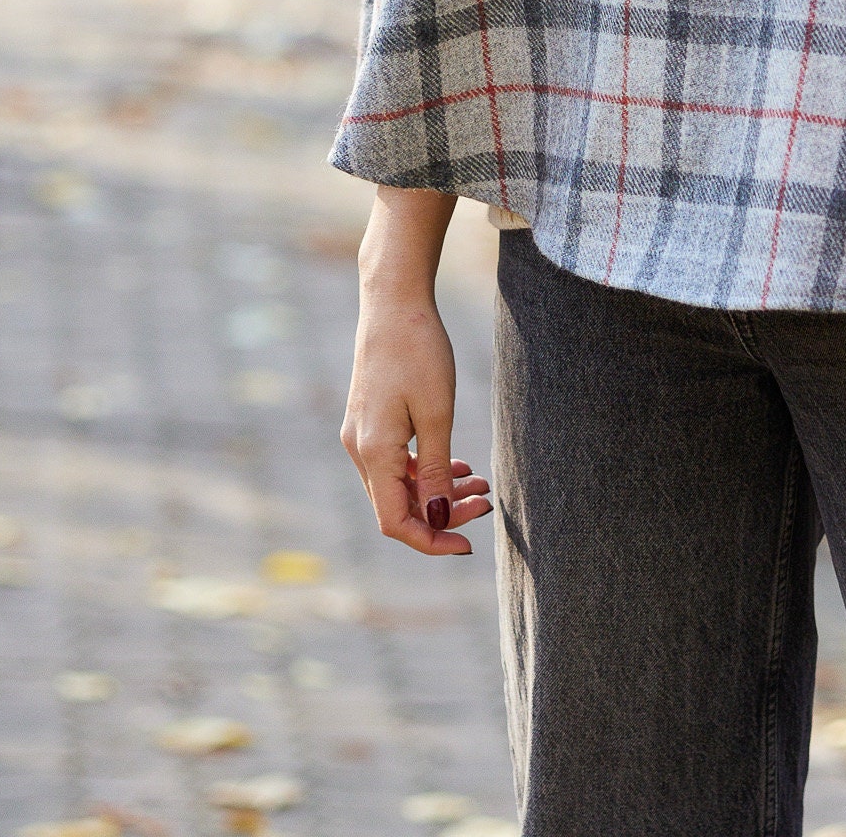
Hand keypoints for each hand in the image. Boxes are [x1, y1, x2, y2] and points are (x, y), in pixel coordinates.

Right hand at [342, 187, 494, 557]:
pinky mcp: (370, 419)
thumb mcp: (436, 413)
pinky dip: (426, 469)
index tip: (469, 544)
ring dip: (437, 491)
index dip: (431, 540)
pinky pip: (397, 461)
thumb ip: (436, 470)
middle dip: (442, 513)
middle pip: (398, 505)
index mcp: (373, 453)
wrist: (394, 300)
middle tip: (485, 503)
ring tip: (480, 484)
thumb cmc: (419, 351)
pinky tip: (457, 463)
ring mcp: (362, 434)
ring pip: (399, 484)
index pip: (395, 522)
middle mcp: (360, 449)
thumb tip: (437, 518)